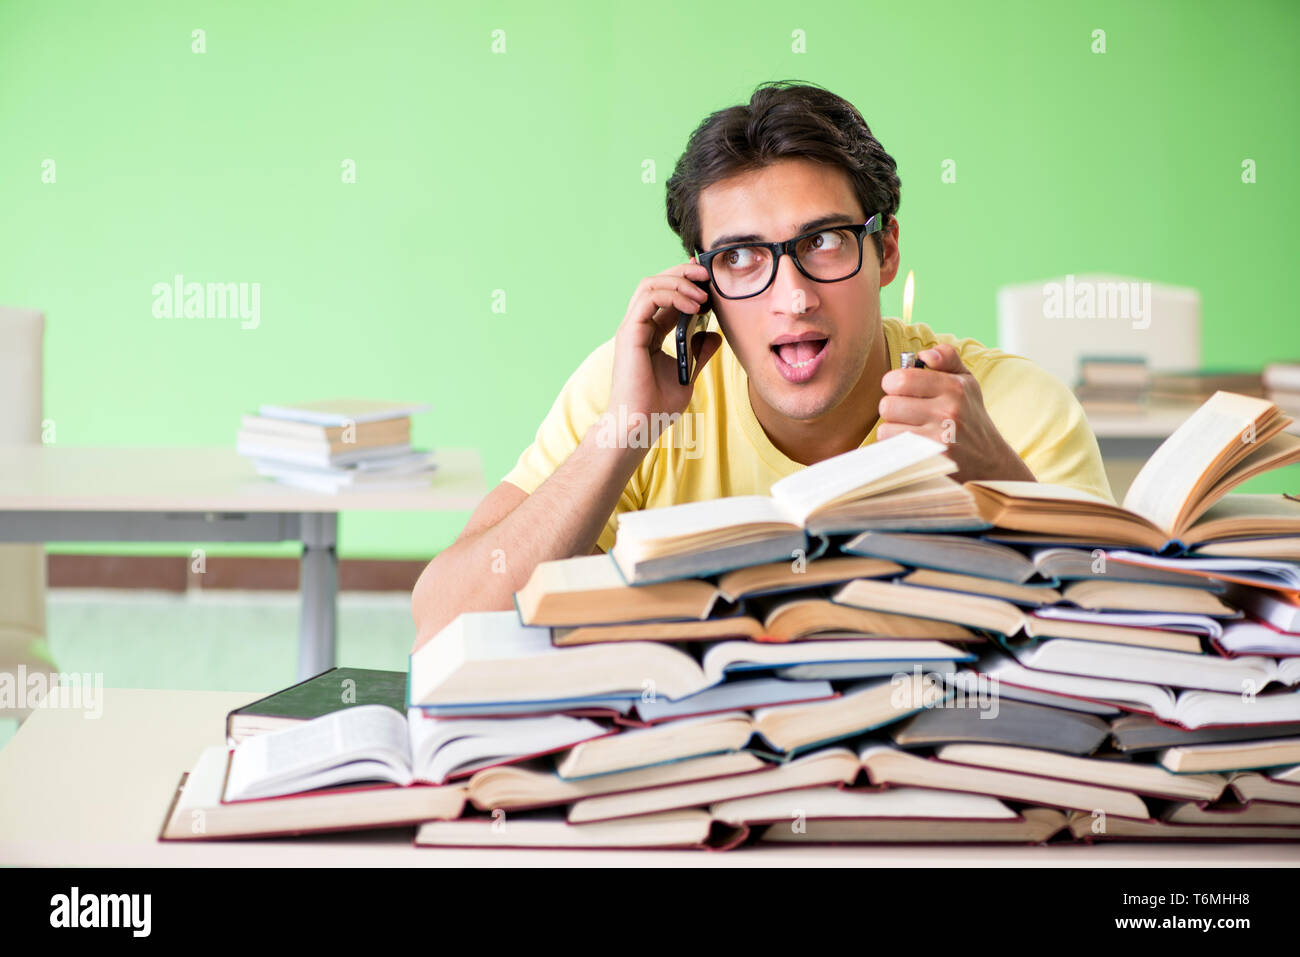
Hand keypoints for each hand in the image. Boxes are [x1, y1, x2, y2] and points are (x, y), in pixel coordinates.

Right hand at [606, 258, 721, 425]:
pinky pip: (649, 298)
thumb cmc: (657, 405)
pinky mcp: (629, 333)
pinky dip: (673, 295)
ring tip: (703, 292)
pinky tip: (693, 305)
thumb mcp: (687, 372)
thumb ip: (698, 351)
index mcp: (649, 333)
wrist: (641, 425)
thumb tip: (715, 335)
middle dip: (682, 272)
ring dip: (679, 281)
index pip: (665, 296)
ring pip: (650, 284)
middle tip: (707, 274)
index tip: (707, 279)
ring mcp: (632, 328)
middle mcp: (638, 326)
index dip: (685, 282)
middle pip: (656, 283)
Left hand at [878, 343, 1034, 483]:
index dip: (893, 384)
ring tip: (910, 429)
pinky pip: (893, 449)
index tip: (901, 390)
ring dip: (893, 429)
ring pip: (886, 429)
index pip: (900, 379)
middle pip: (887, 405)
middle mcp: (948, 412)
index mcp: (954, 387)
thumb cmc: (970, 416)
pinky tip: (911, 444)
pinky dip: (896, 446)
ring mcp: (940, 438)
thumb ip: (947, 358)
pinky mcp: (931, 460)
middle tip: (905, 412)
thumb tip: (924, 354)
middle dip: (891, 408)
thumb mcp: (966, 382)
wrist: (990, 461)